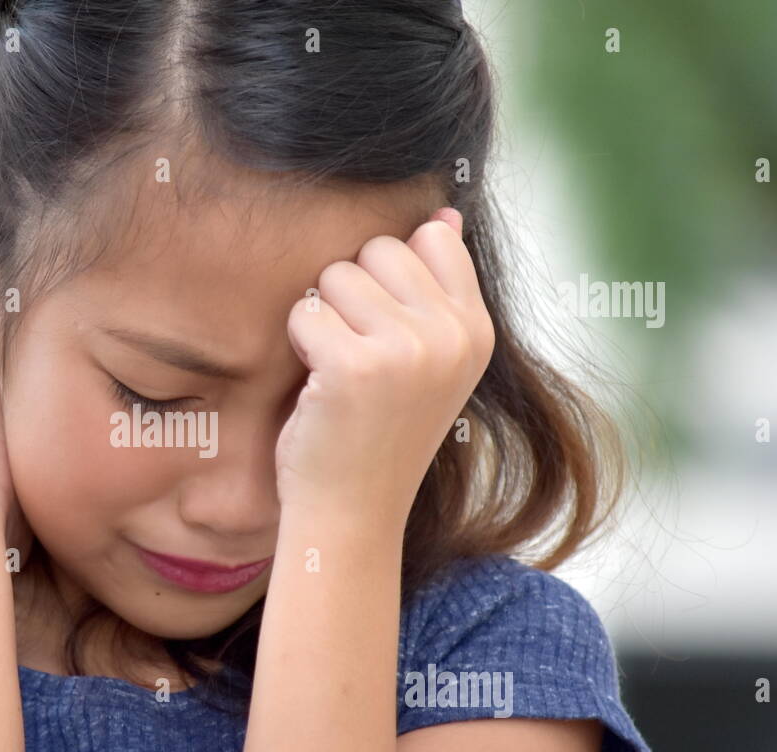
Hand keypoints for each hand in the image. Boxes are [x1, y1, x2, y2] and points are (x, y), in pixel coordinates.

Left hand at [274, 207, 494, 526]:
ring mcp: (408, 350)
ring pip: (337, 275)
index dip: (390, 277)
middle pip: (378, 250)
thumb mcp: (427, 359)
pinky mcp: (356, 366)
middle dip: (352, 296)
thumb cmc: (376, 432)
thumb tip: (445, 214)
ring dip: (322, 320)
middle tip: (357, 359)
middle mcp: (453, 336)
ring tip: (338, 374)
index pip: (432, 239)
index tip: (387, 333)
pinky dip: (299, 345)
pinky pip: (305, 311)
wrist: (350, 513)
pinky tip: (318, 388)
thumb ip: (436, 287)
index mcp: (477, 330)